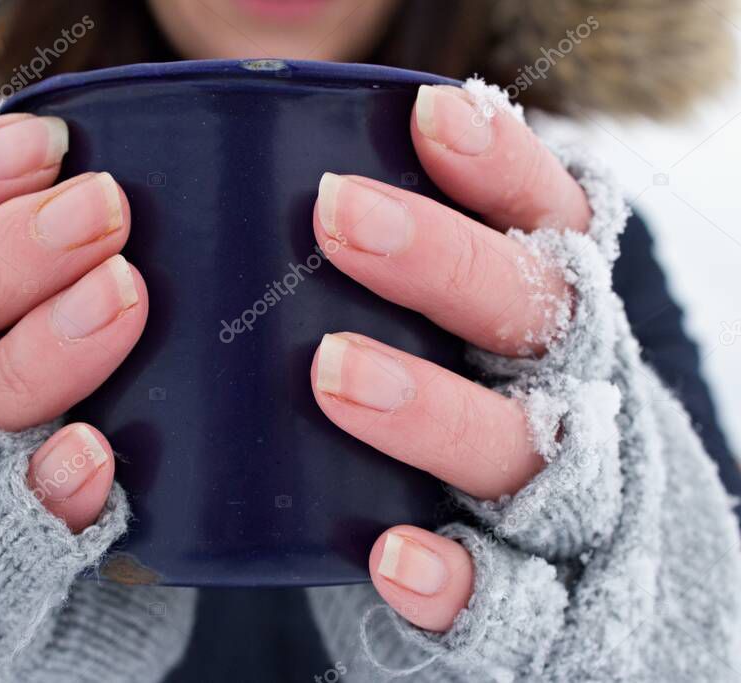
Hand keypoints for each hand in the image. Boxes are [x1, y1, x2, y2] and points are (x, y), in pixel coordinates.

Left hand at [311, 84, 591, 631]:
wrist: (548, 555)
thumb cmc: (462, 397)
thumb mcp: (448, 320)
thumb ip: (395, 269)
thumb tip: (253, 192)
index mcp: (554, 306)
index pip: (548, 216)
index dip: (499, 164)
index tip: (427, 114)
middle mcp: (575, 387)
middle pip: (539, 315)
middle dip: (445, 262)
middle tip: (338, 214)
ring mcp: (564, 495)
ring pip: (525, 449)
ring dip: (436, 410)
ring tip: (335, 373)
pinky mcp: (537, 596)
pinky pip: (512, 596)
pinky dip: (459, 577)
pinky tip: (392, 556)